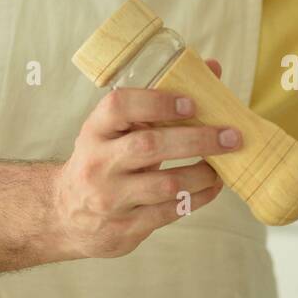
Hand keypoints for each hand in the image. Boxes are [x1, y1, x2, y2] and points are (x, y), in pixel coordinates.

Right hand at [51, 63, 240, 258]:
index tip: (191, 103)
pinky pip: (170, 212)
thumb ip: (159, 103)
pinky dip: (198, 197)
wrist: (67, 213)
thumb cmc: (105, 161)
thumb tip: (213, 69)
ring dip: (202, 173)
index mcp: (95, 131)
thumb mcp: (118, 131)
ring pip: (165, 184)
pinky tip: (212, 186)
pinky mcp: (125, 227)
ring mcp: (111, 198)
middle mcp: (98, 163)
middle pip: (150, 146)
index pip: (119, 107)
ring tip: (221, 165)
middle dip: (196, 139)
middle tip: (231, 136)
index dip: (157, 102)